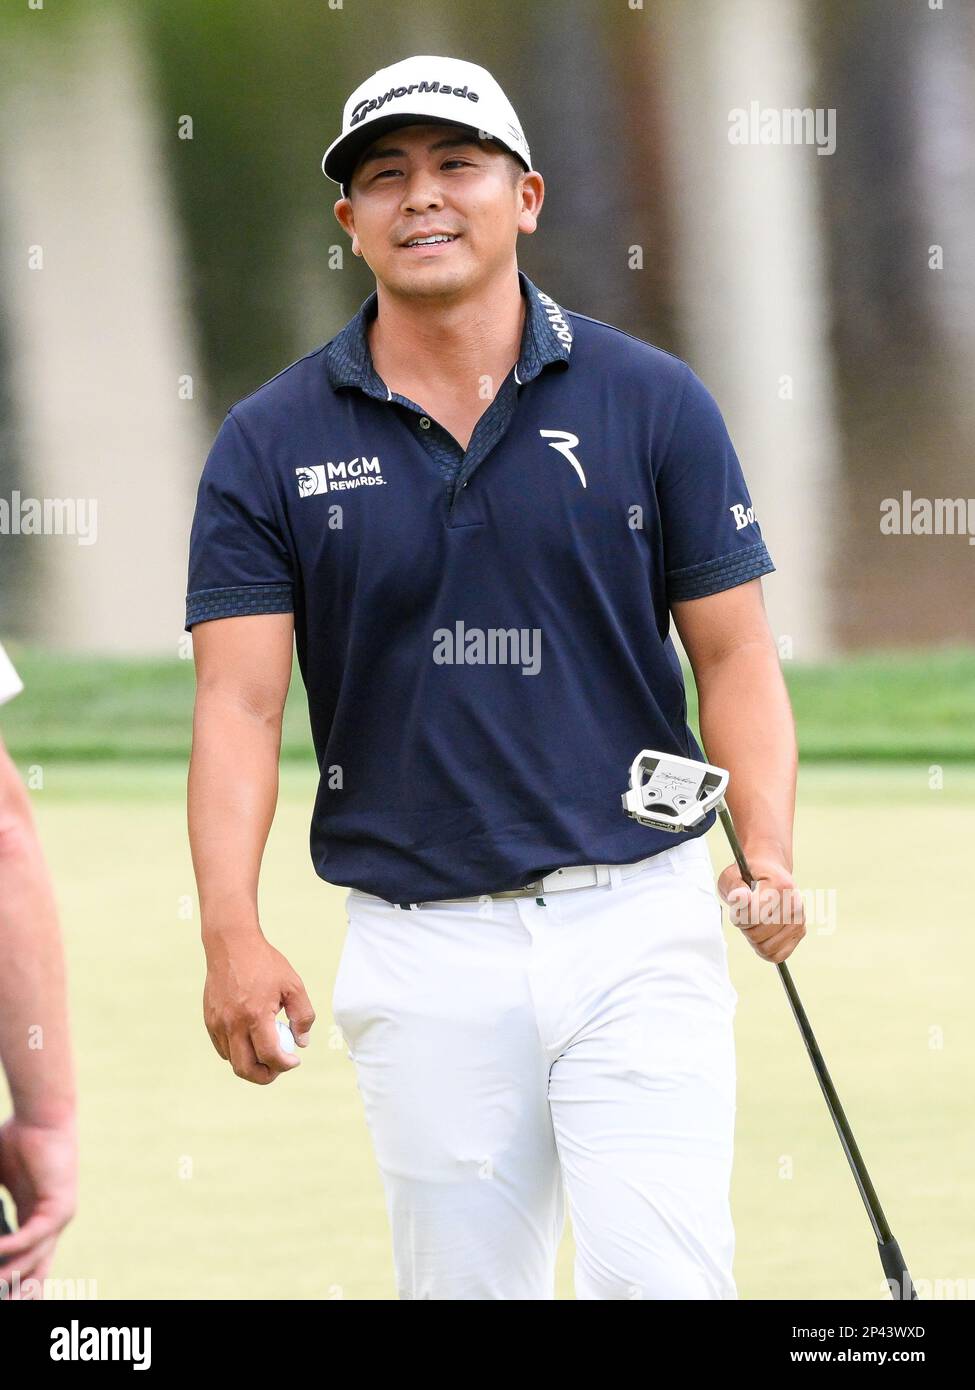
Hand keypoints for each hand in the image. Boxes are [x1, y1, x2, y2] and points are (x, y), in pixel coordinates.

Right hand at [0, 1113, 77, 1298]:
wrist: (41, 1117)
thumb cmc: (16, 1140)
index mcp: (34, 1217)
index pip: (25, 1263)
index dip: (10, 1284)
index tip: (0, 1295)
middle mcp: (49, 1223)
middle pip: (34, 1271)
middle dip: (17, 1293)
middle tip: (4, 1305)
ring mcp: (58, 1217)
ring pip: (34, 1261)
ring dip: (8, 1277)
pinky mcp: (59, 1207)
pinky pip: (33, 1237)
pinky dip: (11, 1248)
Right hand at [203, 932, 315, 1083]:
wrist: (231, 945)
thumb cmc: (264, 963)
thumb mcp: (293, 985)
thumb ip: (303, 1015)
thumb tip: (302, 1042)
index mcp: (255, 1015)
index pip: (270, 1056)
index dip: (285, 1065)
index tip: (294, 1061)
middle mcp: (233, 1023)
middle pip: (245, 1069)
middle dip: (265, 1076)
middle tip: (278, 1068)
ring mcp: (218, 1023)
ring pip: (233, 1060)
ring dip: (251, 1063)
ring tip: (267, 1051)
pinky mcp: (209, 1020)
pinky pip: (223, 1048)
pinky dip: (237, 1052)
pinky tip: (251, 1040)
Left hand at [717, 855, 805, 964]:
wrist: (769, 871)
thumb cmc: (747, 875)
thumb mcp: (732, 876)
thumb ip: (735, 887)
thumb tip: (742, 897)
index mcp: (780, 885)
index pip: (753, 916)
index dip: (738, 915)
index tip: (738, 905)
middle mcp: (795, 903)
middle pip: (757, 934)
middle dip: (744, 927)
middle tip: (746, 912)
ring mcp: (800, 919)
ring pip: (766, 948)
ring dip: (753, 938)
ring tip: (754, 921)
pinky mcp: (800, 931)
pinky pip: (778, 955)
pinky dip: (765, 949)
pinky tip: (763, 933)